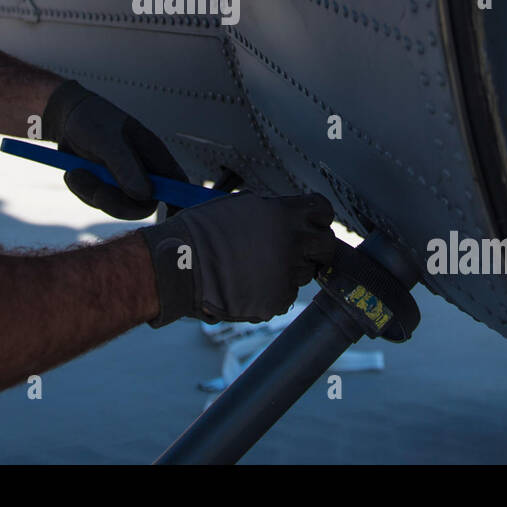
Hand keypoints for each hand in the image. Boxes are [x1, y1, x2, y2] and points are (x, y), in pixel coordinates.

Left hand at [42, 80, 186, 219]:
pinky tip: (74, 172)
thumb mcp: (106, 140)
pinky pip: (97, 202)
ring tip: (77, 171)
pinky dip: (82, 190)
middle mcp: (142, 172)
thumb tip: (145, 195)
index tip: (171, 218)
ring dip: (92, 192)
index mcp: (153, 156)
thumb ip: (125, 166)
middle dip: (117, 203)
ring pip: (116, 206)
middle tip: (97, 192)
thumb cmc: (91, 120)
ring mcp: (123, 182)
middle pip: (143, 205)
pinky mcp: (105, 188)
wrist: (66, 119)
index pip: (177, 185)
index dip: (180, 204)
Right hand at [138, 191, 336, 325]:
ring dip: (289, 271)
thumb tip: (290, 216)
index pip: (323, 211)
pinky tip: (248, 284)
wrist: (179, 265)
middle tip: (293, 251)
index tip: (310, 224)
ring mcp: (287, 273)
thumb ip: (273, 211)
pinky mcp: (278, 300)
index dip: (317, 219)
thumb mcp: (240, 206)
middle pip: (326, 245)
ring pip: (305, 273)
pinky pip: (286, 295)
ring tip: (255, 268)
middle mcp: (292, 242)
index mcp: (284, 213)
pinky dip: (272, 292)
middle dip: (315, 248)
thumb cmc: (201, 232)